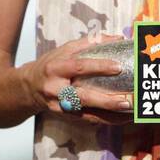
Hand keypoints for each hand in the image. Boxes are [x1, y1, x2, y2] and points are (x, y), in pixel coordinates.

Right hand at [20, 33, 134, 124]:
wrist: (28, 88)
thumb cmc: (50, 65)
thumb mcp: (63, 50)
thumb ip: (88, 43)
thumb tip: (116, 38)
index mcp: (55, 69)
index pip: (78, 67)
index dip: (99, 67)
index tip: (118, 67)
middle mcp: (56, 90)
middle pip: (83, 97)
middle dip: (106, 100)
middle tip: (127, 99)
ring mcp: (61, 107)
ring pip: (88, 114)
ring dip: (111, 114)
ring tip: (130, 110)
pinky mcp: (67, 117)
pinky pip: (90, 120)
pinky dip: (108, 120)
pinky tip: (124, 117)